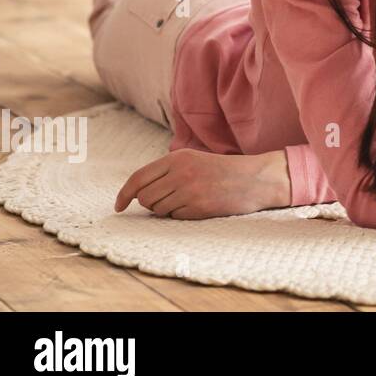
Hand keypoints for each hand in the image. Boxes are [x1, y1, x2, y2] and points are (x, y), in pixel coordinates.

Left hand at [114, 148, 291, 218]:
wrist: (257, 179)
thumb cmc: (224, 170)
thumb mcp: (195, 160)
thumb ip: (168, 171)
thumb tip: (138, 193)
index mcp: (178, 158)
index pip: (138, 178)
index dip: (124, 194)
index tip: (119, 206)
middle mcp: (180, 173)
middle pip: (145, 197)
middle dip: (152, 202)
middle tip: (173, 199)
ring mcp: (189, 190)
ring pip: (158, 209)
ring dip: (168, 209)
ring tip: (190, 200)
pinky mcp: (198, 207)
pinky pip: (175, 217)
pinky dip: (182, 215)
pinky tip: (199, 206)